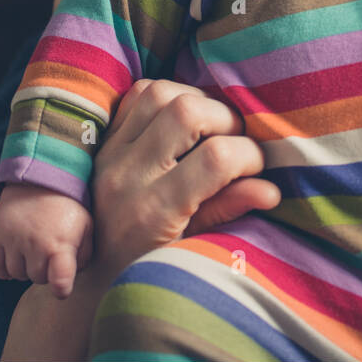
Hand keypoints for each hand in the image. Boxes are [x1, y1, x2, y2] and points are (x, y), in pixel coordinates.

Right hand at [0, 184, 93, 298]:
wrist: (40, 180)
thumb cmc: (67, 208)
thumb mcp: (85, 226)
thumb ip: (84, 254)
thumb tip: (72, 277)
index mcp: (60, 243)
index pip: (59, 276)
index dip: (61, 287)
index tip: (61, 290)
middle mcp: (34, 244)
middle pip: (37, 279)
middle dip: (44, 271)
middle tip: (49, 254)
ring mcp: (13, 240)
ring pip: (16, 274)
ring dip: (25, 268)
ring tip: (34, 250)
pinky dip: (5, 268)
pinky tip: (16, 256)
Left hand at [83, 78, 281, 286]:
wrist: (90, 269)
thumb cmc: (148, 264)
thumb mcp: (191, 247)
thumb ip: (226, 210)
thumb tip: (271, 190)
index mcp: (153, 212)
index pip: (215, 158)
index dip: (249, 155)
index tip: (257, 167)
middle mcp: (128, 175)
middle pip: (186, 111)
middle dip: (226, 118)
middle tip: (236, 139)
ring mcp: (111, 153)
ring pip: (159, 92)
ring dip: (197, 99)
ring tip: (212, 124)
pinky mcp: (103, 140)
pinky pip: (136, 94)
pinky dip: (168, 95)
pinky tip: (184, 117)